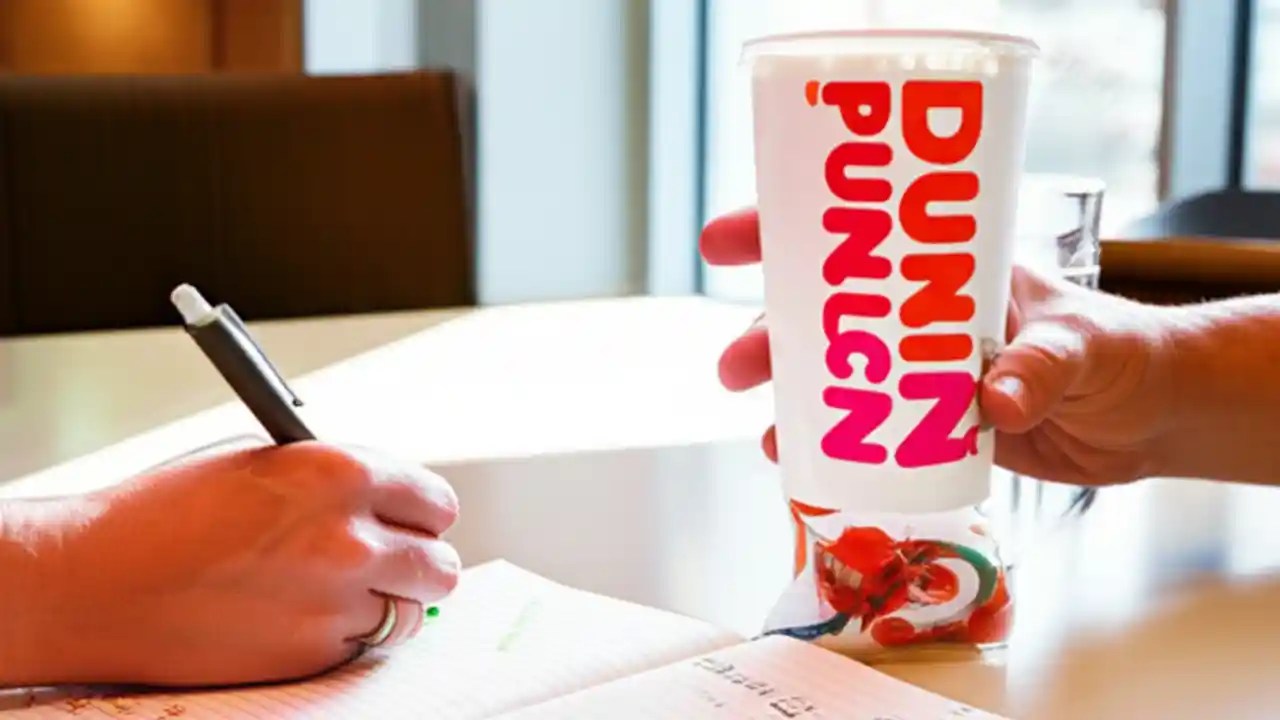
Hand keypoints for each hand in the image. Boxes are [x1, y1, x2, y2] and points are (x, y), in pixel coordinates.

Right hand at [6, 441, 459, 686]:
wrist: (98, 583)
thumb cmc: (167, 513)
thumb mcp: (265, 463)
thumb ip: (336, 479)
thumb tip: (386, 500)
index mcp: (340, 472)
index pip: (436, 501)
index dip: (422, 511)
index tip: (413, 519)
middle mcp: (350, 537)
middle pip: (440, 563)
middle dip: (418, 559)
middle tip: (392, 559)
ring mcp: (335, 602)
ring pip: (411, 612)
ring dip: (389, 602)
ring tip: (347, 591)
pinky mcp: (312, 653)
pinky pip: (361, 645)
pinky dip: (344, 634)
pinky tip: (303, 615)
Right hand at [701, 208, 1177, 485]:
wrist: (1151, 419)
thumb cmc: (1124, 352)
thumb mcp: (1086, 345)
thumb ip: (1043, 365)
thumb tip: (996, 400)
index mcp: (947, 269)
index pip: (858, 232)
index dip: (785, 228)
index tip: (727, 242)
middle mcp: (922, 315)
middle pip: (828, 311)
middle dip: (772, 332)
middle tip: (737, 367)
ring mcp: (923, 372)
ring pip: (839, 374)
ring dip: (794, 396)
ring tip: (767, 430)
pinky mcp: (934, 426)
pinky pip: (869, 432)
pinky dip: (833, 447)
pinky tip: (805, 464)